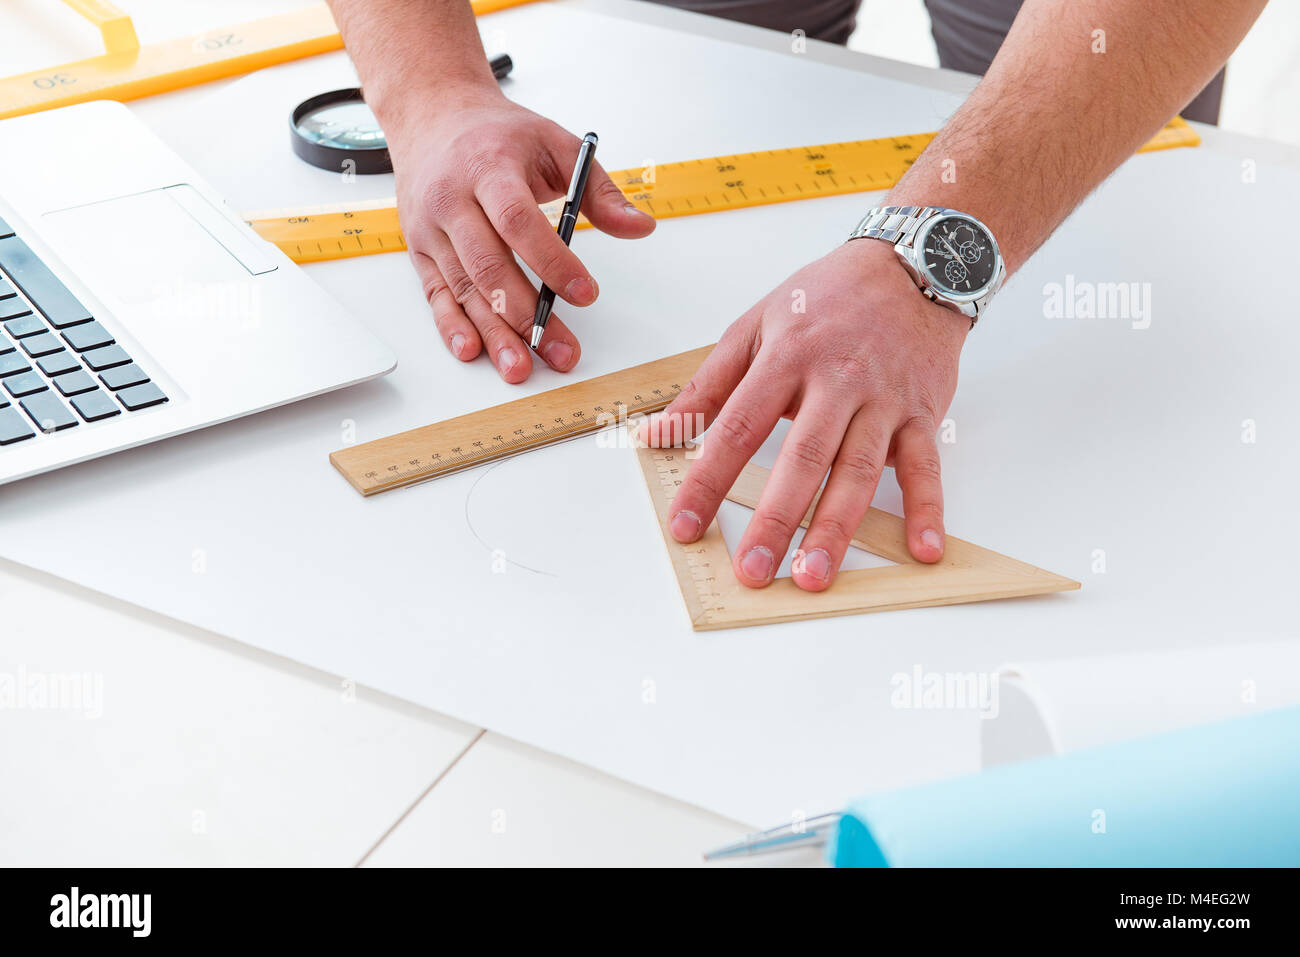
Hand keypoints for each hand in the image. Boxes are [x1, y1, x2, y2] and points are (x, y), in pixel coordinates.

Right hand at [386, 90, 654, 381]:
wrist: (433, 116)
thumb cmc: (499, 136)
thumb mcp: (556, 144)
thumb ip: (599, 190)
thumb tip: (640, 227)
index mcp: (489, 168)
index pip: (518, 221)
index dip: (552, 261)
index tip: (585, 294)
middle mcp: (452, 200)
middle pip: (488, 265)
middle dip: (526, 314)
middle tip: (560, 350)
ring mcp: (431, 229)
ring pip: (463, 289)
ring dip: (493, 333)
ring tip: (522, 367)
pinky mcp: (420, 250)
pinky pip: (436, 295)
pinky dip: (452, 326)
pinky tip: (473, 351)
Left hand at [641, 239, 967, 590]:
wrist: (912, 265)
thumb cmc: (827, 298)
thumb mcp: (754, 325)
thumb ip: (707, 385)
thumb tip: (658, 434)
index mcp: (786, 357)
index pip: (737, 427)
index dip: (708, 480)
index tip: (687, 525)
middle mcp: (836, 382)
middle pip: (802, 458)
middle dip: (775, 519)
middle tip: (753, 570)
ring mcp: (883, 401)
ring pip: (857, 471)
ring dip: (836, 528)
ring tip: (813, 576)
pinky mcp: (923, 413)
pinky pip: (925, 467)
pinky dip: (927, 509)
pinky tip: (921, 550)